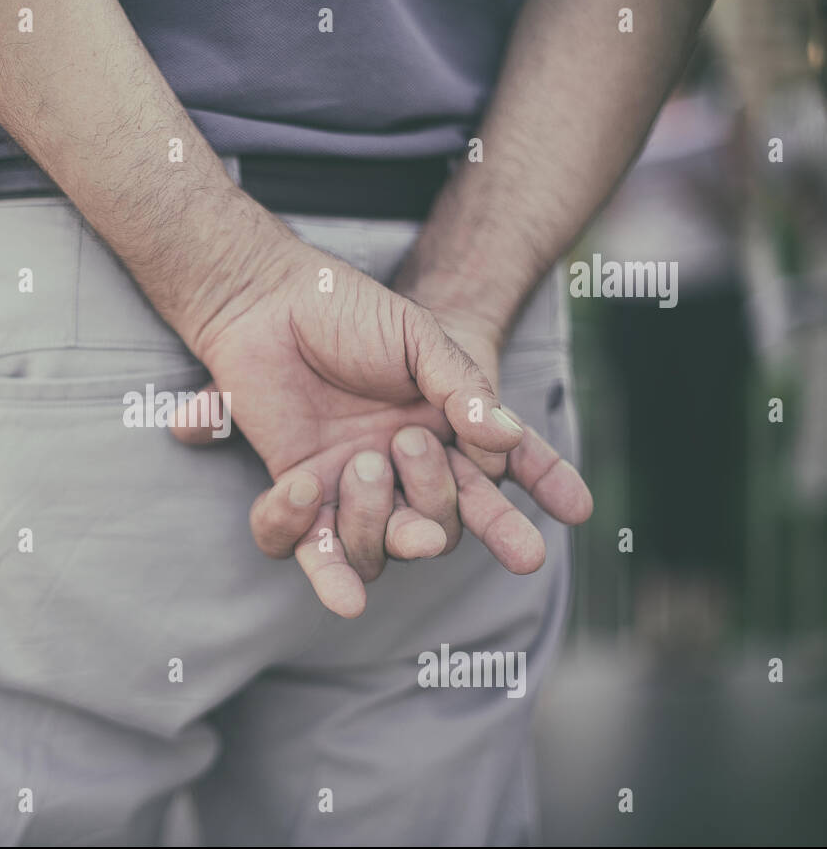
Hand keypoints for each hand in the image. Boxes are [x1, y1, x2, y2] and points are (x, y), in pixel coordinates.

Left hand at [171, 233, 590, 616]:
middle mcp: (404, 469)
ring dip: (378, 522)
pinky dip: (311, 548)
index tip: (577, 510)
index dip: (544, 486)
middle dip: (444, 508)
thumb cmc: (348, 310)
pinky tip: (306, 490)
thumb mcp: (418, 336)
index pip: (505, 471)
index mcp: (444, 430)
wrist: (271, 298)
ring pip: (380, 550)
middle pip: (445, 526)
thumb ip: (461, 387)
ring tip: (365, 462)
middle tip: (412, 444)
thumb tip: (505, 439)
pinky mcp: (299, 492)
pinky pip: (306, 548)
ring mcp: (351, 487)